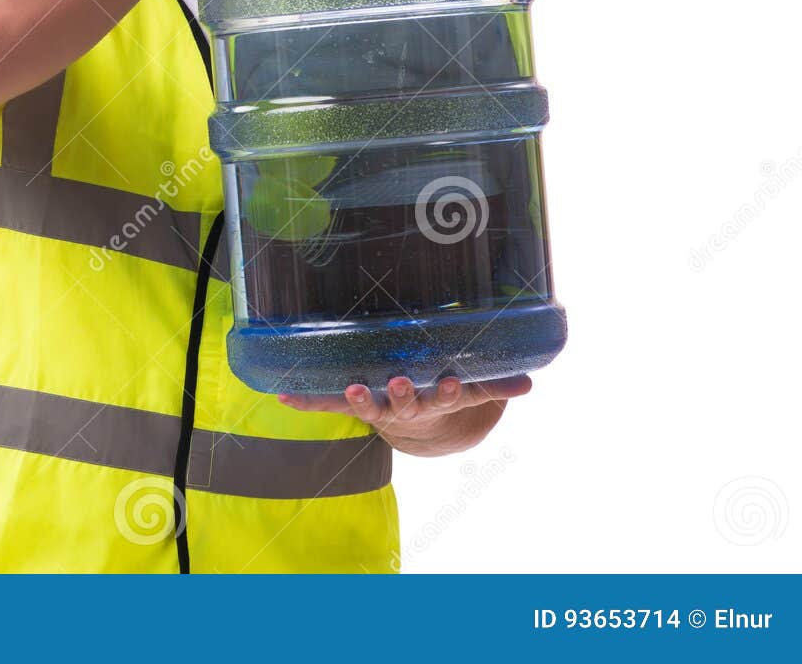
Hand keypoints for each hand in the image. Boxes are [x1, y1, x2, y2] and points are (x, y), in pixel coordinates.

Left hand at [277, 374, 532, 455]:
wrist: (421, 428)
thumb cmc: (445, 396)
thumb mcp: (472, 394)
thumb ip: (495, 388)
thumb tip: (529, 384)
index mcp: (433, 403)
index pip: (443, 399)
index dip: (445, 393)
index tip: (448, 384)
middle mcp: (403, 408)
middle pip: (404, 405)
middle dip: (403, 395)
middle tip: (400, 383)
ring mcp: (377, 407)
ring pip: (368, 406)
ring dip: (359, 399)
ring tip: (352, 388)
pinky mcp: (353, 405)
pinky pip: (327, 403)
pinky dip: (306, 401)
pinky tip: (282, 395)